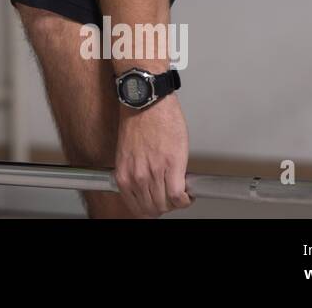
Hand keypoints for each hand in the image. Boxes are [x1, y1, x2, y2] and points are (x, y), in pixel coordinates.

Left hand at [112, 96, 192, 216]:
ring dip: (176, 203)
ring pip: (166, 205)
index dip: (150, 209)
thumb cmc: (137, 120)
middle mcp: (137, 176)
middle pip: (153, 210)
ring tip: (181, 193)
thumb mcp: (128, 153)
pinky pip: (178, 195)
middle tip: (172, 198)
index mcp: (124, 174)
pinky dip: (185, 199)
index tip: (158, 204)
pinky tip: (188, 192)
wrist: (146, 101)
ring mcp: (154, 172)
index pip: (137, 208)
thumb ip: (136, 172)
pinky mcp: (171, 166)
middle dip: (165, 207)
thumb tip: (147, 186)